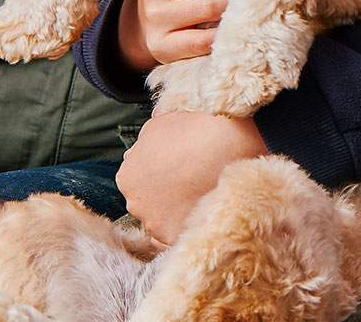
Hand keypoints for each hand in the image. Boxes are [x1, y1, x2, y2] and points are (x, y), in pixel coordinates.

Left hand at [117, 110, 268, 244]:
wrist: (233, 145)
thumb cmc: (199, 128)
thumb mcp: (163, 121)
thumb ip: (147, 139)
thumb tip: (148, 143)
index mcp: (127, 176)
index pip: (138, 179)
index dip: (160, 173)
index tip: (179, 169)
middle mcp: (135, 204)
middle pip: (149, 202)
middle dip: (166, 194)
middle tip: (192, 182)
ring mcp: (156, 224)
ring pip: (164, 221)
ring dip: (178, 212)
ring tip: (203, 197)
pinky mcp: (178, 238)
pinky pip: (180, 238)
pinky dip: (191, 228)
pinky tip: (206, 214)